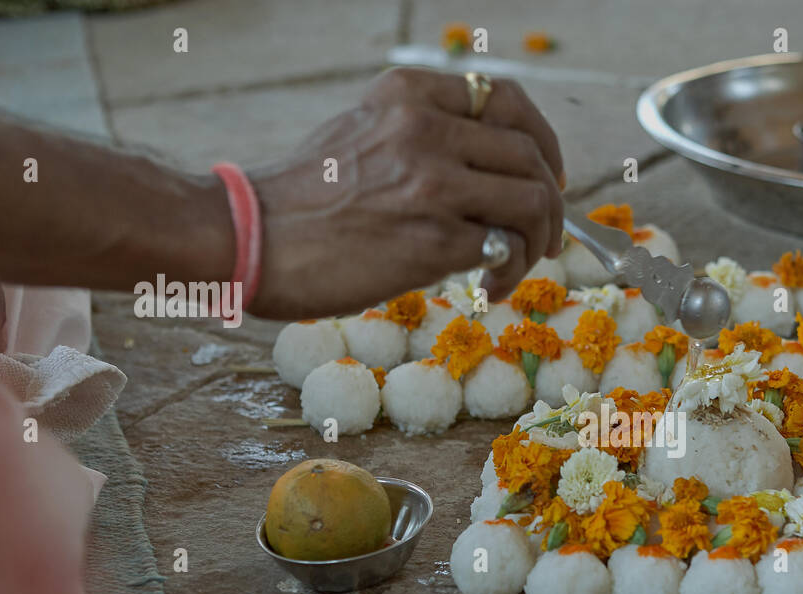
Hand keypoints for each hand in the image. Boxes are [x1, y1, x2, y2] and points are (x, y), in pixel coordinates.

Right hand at [248, 68, 565, 317]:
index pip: (509, 102)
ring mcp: (433, 184)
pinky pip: (504, 250)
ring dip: (536, 243)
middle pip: (531, 158)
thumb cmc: (303, 199)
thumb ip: (422, 135)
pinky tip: (485, 288)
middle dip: (552, 204)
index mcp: (409, 95)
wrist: (251, 239)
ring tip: (510, 270)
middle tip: (544, 238)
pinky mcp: (434, 239)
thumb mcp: (363, 133)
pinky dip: (508, 272)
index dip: (543, 143)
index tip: (547, 176)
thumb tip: (489, 168)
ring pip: (532, 203)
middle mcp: (426, 129)